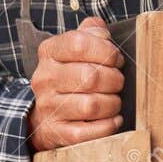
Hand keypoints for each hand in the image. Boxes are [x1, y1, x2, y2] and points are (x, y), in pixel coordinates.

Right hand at [28, 17, 124, 151]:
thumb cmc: (70, 78)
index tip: (116, 60)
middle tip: (118, 83)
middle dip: (115, 80)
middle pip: (91, 76)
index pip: (79, 43)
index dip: (107, 51)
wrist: (44, 116)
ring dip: (112, 104)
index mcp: (50, 53)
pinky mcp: (56, 132)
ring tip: (113, 101)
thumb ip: (90, 34)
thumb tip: (102, 29)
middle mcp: (45, 78)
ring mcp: (48, 106)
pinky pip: (90, 132)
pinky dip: (108, 125)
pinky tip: (112, 119)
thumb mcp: (74, 50)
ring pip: (92, 105)